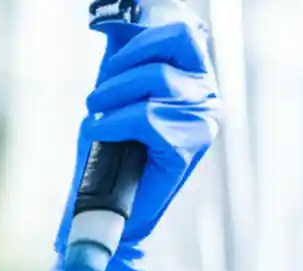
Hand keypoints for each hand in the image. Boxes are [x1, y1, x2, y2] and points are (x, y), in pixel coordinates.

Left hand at [51, 0, 220, 270]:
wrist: (110, 211)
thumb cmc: (112, 155)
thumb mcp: (117, 99)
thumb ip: (124, 67)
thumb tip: (111, 27)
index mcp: (195, 81)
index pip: (182, 33)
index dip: (142, 39)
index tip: (112, 59)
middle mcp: (206, 98)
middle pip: (169, 48)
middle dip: (121, 68)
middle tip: (97, 97)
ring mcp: (202, 122)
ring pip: (156, 81)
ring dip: (112, 95)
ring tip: (96, 115)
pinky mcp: (188, 146)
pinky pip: (145, 116)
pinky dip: (112, 122)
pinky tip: (99, 133)